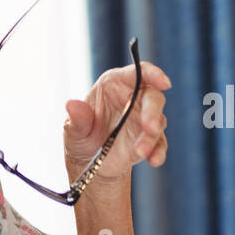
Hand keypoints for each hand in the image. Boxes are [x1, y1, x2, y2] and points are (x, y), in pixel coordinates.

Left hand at [63, 60, 170, 184]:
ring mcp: (144, 118)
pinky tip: (154, 160)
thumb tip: (71, 105)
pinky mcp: (151, 138)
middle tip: (150, 128)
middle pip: (152, 97)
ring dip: (151, 137)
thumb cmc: (81, 136)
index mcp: (115, 83)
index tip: (163, 83)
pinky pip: (160, 143)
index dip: (153, 74)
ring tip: (139, 152)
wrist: (90, 162)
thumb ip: (77, 118)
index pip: (138, 72)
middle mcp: (134, 97)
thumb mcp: (74, 129)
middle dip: (153, 113)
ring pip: (158, 121)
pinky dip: (158, 151)